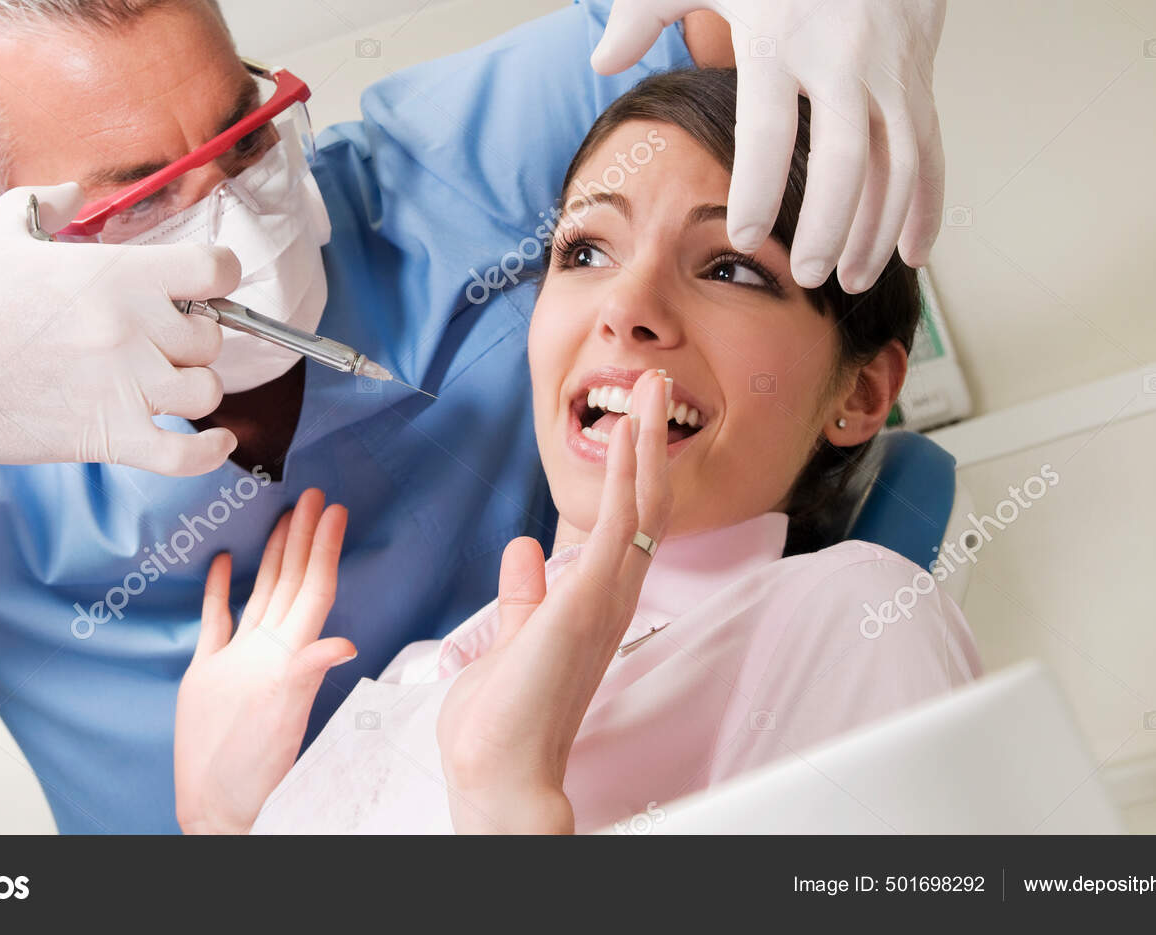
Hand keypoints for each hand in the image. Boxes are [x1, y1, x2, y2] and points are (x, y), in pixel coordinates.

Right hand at [0, 182, 241, 493]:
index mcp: (117, 273)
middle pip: (211, 336)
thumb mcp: (1, 227)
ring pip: (205, 392)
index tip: (204, 284)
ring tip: (165, 382)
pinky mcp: (105, 437)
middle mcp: (132, 329)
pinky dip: (210, 452)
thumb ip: (52, 203)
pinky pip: (186, 455)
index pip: (215, 269)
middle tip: (159, 339)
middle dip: (193, 336)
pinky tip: (217, 441)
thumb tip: (77, 193)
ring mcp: (123, 387)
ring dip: (193, 388)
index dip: (219, 275)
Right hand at [175, 488, 356, 833]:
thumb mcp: (281, 717)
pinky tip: (225, 559)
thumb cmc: (248, 770)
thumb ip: (306, 674)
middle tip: (317, 494)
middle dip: (305, 537)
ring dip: (273, 555)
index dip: (324, 550)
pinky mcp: (208, 672)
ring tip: (285, 515)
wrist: (214, 806)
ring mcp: (239, 658)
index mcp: (285, 655)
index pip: (312, 590)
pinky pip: (216, 620)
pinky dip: (220, 589)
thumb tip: (343, 644)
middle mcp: (267, 650)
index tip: (335, 511)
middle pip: (291, 582)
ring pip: (261, 592)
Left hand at [436, 370, 673, 832]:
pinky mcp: (589, 600)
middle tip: (656, 387)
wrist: (498, 767)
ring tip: (652, 390)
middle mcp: (611, 596)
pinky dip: (627, 475)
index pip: (625, 522)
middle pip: (646, 504)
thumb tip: (522, 552)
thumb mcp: (514, 634)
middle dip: (651, 442)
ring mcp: (605, 598)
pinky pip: (618, 525)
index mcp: (595, 602)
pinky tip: (629, 434)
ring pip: (642, 504)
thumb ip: (524, 593)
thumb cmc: (504, 716)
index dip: (633, 470)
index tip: (630, 423)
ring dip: (647, 443)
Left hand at [592, 0, 960, 290]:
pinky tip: (912, 252)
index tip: (743, 236)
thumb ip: (640, 10)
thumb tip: (600, 65)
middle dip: (825, 226)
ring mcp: (887, 69)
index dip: (757, 186)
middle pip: (843, 158)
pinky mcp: (918, 77)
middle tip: (803, 277)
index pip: (769, 125)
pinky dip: (926, 206)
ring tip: (851, 280)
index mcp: (779, 35)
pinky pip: (929, 151)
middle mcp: (841, 55)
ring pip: (895, 164)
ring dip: (877, 228)